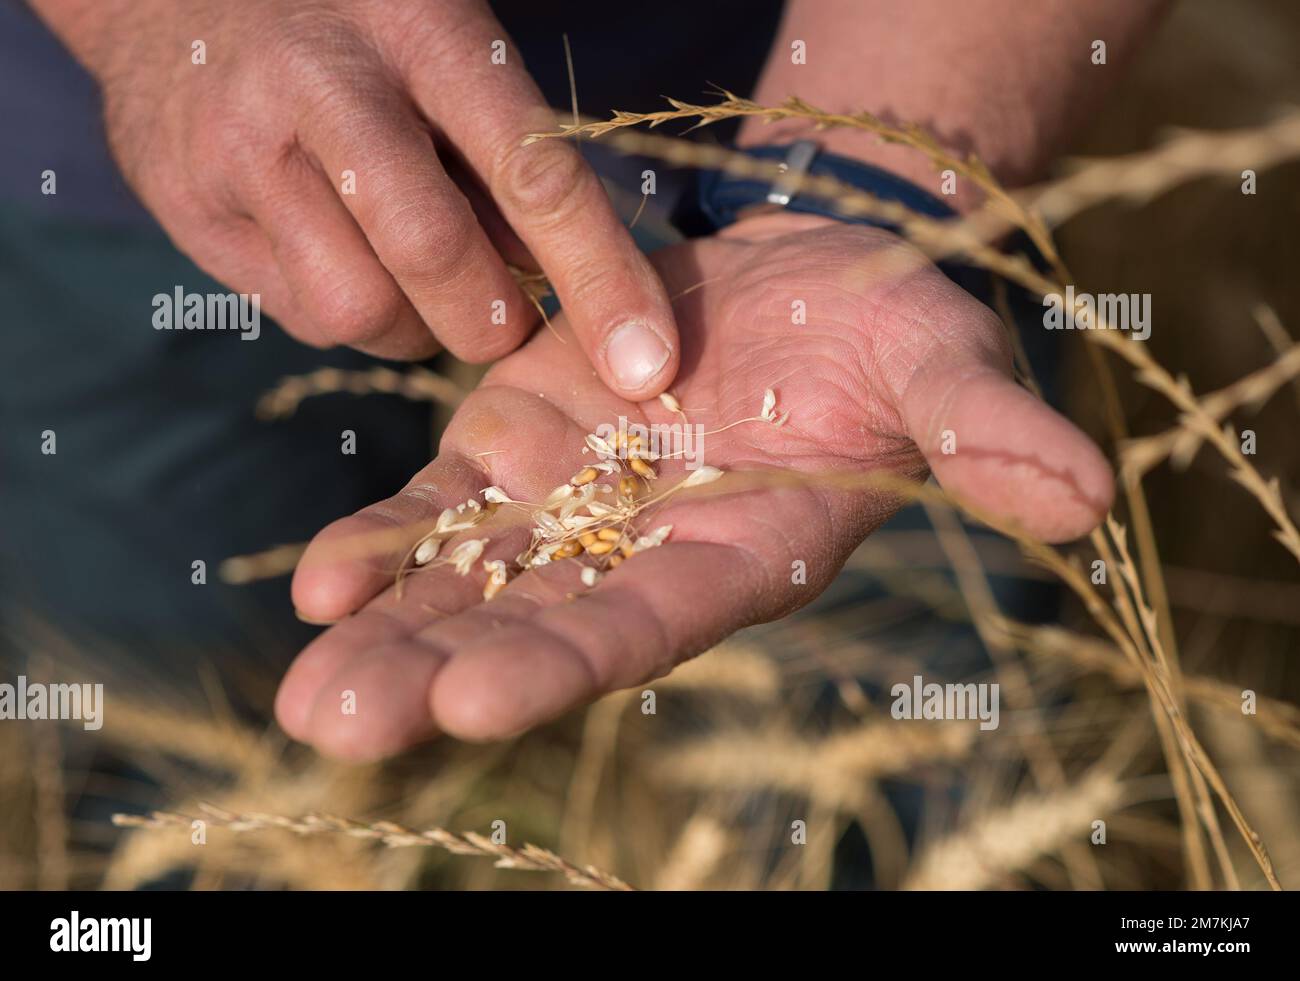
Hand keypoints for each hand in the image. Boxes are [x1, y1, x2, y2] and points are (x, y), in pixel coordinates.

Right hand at [40, 0, 677, 393]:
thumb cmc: (356, 32)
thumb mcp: (444, 51)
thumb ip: (503, 159)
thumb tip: (575, 288)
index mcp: (422, 32)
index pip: (532, 171)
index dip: (599, 279)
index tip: (647, 363)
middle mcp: (325, 87)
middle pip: (435, 255)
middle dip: (492, 320)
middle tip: (505, 318)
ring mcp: (244, 151)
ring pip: (360, 308)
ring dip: (414, 326)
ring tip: (412, 277)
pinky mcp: (191, 210)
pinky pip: (303, 315)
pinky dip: (352, 312)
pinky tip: (345, 256)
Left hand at [277, 212, 1112, 759]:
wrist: (802, 272)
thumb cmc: (887, 327)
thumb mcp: (942, 364)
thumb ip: (989, 434)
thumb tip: (1085, 500)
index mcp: (743, 556)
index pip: (651, 623)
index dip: (568, 658)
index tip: (474, 700)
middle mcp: (646, 552)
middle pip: (537, 625)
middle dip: (442, 674)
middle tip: (341, 729)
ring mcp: (573, 505)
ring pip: (471, 582)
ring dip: (388, 632)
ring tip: (309, 685)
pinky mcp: (519, 447)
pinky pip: (442, 509)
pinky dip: (383, 546)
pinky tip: (320, 588)